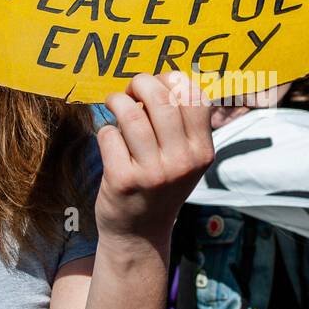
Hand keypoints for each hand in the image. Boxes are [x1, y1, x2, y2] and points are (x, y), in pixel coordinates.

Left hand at [97, 72, 214, 246]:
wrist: (139, 233)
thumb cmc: (160, 184)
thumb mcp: (186, 158)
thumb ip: (182, 123)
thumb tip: (164, 76)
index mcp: (203, 151)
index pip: (193, 96)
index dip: (171, 79)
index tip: (158, 84)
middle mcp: (182, 162)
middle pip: (161, 98)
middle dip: (140, 83)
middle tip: (130, 91)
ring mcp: (153, 173)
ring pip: (131, 113)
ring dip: (117, 101)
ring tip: (114, 104)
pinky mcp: (123, 180)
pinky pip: (108, 134)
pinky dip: (105, 130)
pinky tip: (110, 140)